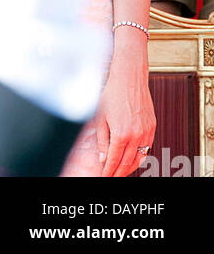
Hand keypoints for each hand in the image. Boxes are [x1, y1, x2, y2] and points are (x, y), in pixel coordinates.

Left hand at [95, 46, 154, 176]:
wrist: (129, 78)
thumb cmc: (113, 93)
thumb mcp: (100, 117)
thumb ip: (102, 140)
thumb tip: (102, 157)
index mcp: (121, 134)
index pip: (114, 161)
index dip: (108, 171)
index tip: (103, 176)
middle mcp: (136, 135)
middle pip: (127, 163)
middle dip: (118, 172)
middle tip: (111, 176)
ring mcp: (146, 132)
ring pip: (139, 158)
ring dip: (130, 167)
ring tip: (121, 170)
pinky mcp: (152, 127)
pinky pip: (147, 148)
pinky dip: (140, 156)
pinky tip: (133, 158)